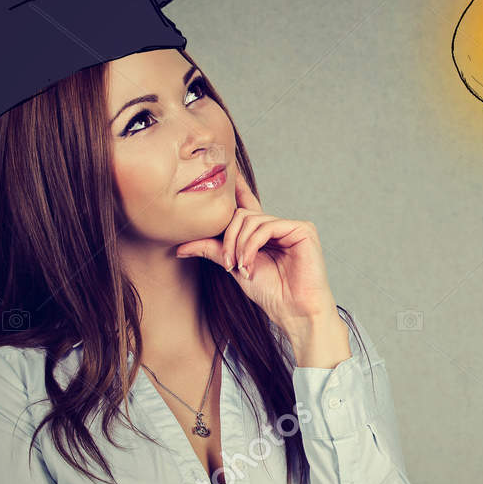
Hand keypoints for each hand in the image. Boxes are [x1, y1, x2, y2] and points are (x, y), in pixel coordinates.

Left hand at [174, 169, 337, 331]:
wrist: (294, 311)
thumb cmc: (270, 293)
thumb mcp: (234, 267)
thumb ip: (213, 250)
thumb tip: (179, 247)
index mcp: (265, 234)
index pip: (246, 206)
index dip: (237, 188)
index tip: (228, 171)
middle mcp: (278, 226)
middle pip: (242, 214)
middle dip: (228, 238)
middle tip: (227, 264)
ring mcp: (291, 226)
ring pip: (251, 220)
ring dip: (238, 246)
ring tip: (239, 268)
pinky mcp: (303, 229)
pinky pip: (266, 227)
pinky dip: (252, 246)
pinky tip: (250, 265)